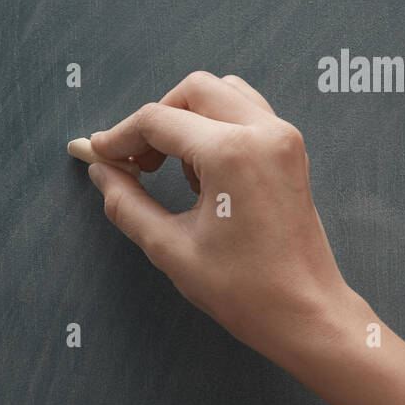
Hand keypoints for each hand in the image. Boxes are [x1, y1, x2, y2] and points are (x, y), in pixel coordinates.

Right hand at [86, 71, 360, 367]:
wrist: (306, 313)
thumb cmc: (243, 290)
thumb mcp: (170, 249)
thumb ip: (126, 204)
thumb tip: (100, 171)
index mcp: (232, 153)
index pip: (159, 120)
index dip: (119, 136)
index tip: (97, 156)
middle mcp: (263, 132)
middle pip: (192, 91)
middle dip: (154, 120)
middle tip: (134, 164)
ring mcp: (283, 137)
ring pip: (221, 93)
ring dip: (186, 118)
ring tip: (169, 169)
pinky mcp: (290, 150)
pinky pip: (244, 112)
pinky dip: (213, 127)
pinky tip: (201, 173)